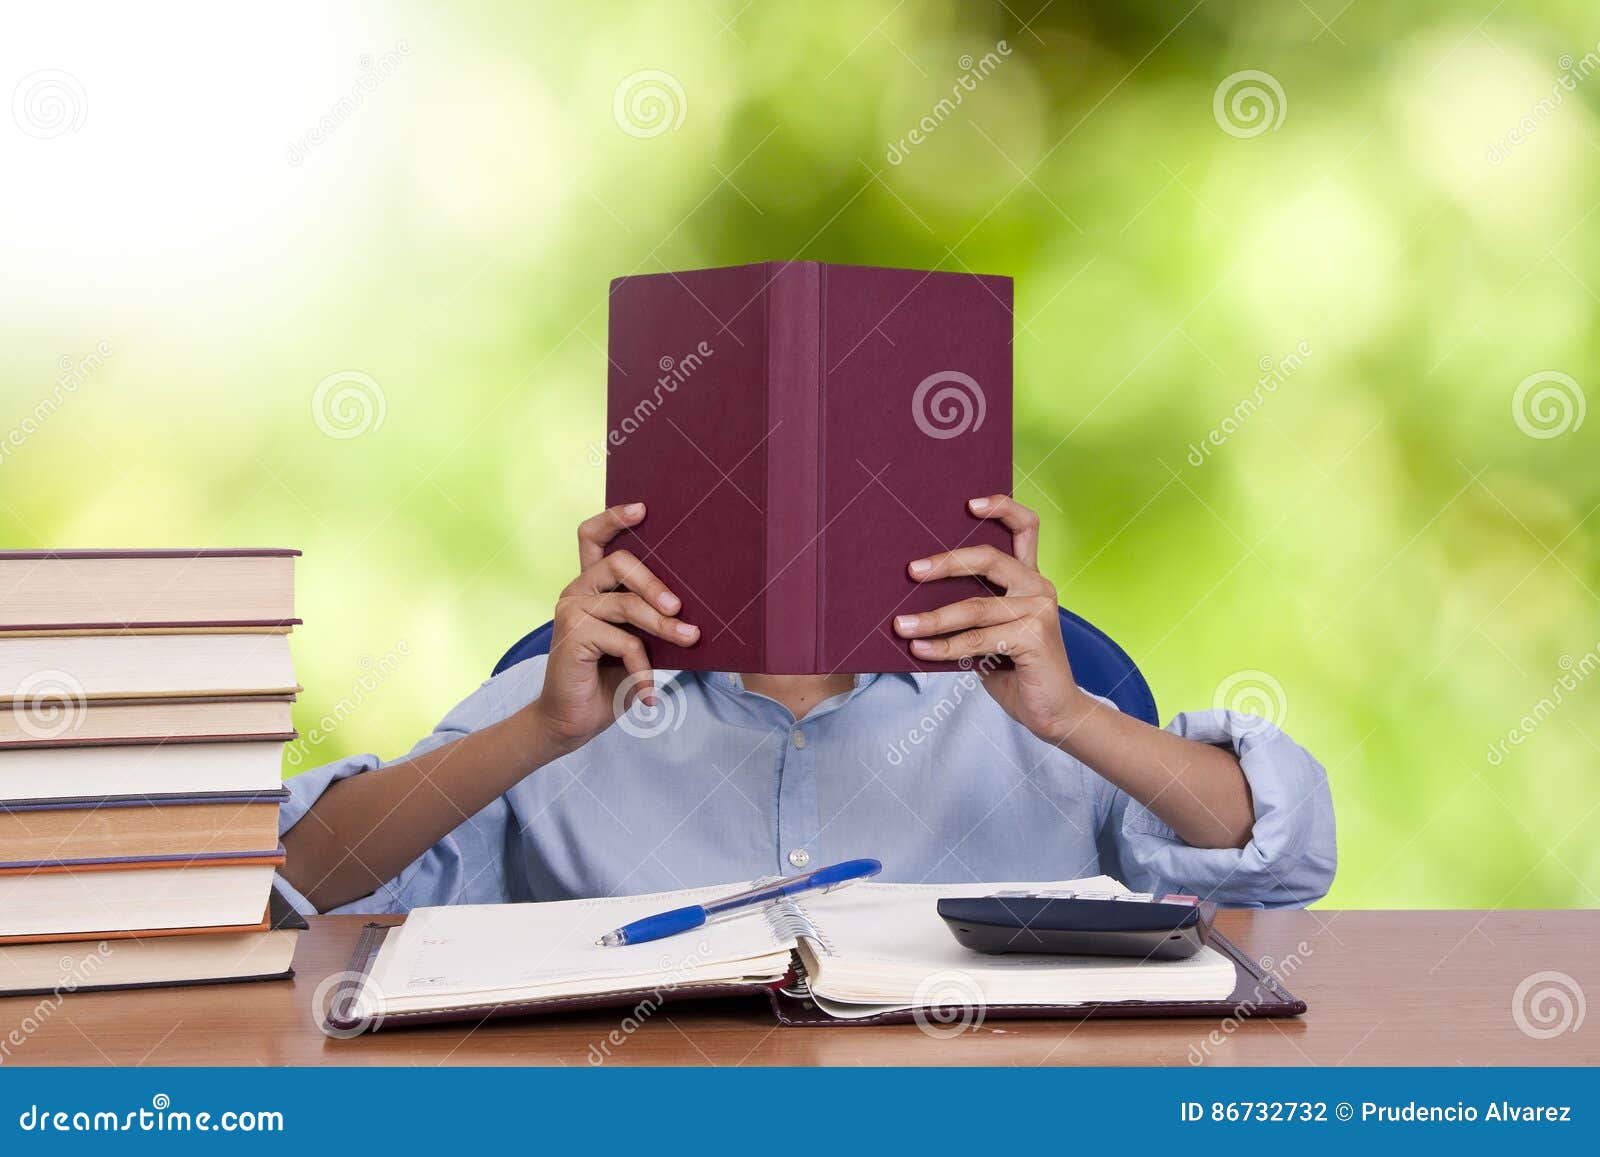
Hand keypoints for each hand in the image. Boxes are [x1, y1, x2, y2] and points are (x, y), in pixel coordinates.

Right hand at [525, 503, 698, 753]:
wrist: (575, 721)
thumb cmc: (612, 678)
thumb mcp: (641, 642)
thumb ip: (654, 617)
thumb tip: (696, 608)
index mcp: (593, 584)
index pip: (593, 536)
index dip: (614, 517)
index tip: (643, 509)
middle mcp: (578, 590)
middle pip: (620, 562)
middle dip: (656, 583)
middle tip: (681, 608)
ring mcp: (571, 610)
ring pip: (627, 604)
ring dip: (663, 626)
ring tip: (689, 641)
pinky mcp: (571, 634)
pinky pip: (623, 641)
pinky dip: (643, 669)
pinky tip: (650, 693)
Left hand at [892, 495, 1089, 745]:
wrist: (1053, 712)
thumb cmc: (1015, 669)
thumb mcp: (991, 632)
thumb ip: (970, 610)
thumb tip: (915, 603)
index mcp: (1029, 578)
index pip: (1026, 527)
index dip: (1001, 507)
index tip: (969, 503)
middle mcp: (1038, 587)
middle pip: (989, 558)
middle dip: (945, 562)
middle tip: (912, 571)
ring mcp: (1038, 611)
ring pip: (974, 607)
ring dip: (932, 618)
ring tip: (901, 626)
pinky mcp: (1033, 638)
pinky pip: (977, 640)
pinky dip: (944, 647)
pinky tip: (920, 651)